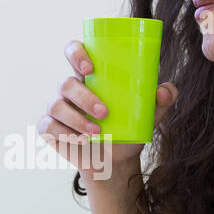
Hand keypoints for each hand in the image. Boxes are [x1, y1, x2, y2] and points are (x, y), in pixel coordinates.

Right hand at [37, 39, 177, 178]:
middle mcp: (70, 89)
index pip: (74, 51)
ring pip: (57, 105)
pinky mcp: (50, 129)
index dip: (76, 53)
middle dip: (83, 97)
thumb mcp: (149, 114)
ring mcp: (58, 108)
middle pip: (66, 83)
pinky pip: (48, 126)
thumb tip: (165, 91)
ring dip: (76, 119)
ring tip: (97, 132)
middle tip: (104, 112)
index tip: (89, 67)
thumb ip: (162, 100)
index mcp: (90, 76)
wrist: (117, 161)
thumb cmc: (129, 128)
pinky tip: (80, 140)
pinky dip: (64, 133)